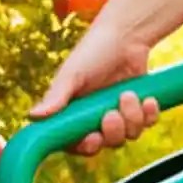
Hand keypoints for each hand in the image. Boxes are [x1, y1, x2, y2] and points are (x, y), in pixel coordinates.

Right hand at [29, 24, 159, 155]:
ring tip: (128, 94)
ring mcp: (117, 114)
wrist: (125, 36)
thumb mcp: (71, 74)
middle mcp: (94, 118)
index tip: (92, 136)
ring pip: (129, 135)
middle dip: (112, 132)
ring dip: (132, 118)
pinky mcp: (138, 109)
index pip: (76, 144)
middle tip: (111, 114)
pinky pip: (148, 124)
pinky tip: (147, 98)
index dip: (85, 146)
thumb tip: (32, 116)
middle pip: (105, 144)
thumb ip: (55, 97)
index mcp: (72, 114)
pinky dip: (149, 114)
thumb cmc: (92, 52)